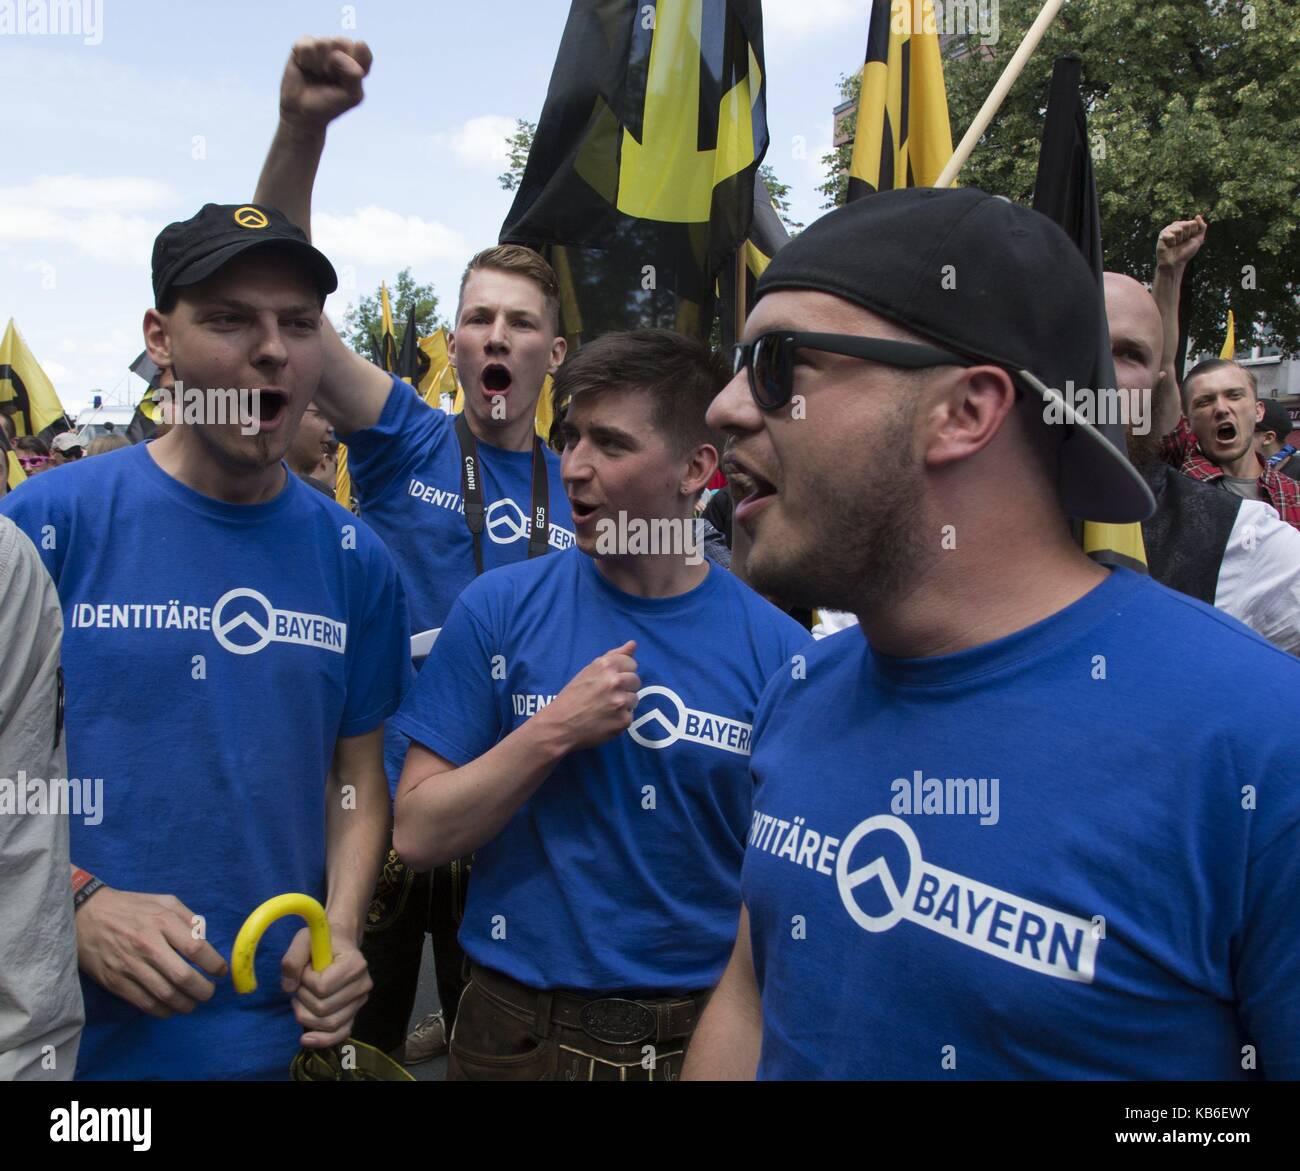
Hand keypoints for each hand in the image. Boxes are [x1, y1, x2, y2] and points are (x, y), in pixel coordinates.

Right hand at [76, 887, 227, 1017]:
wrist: (84, 914)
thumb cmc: (130, 907)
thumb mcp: (163, 901)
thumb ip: (188, 919)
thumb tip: (206, 942)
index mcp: (162, 920)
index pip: (196, 948)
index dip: (214, 963)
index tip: (221, 971)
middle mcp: (146, 943)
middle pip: (182, 976)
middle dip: (203, 990)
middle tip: (209, 993)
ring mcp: (128, 964)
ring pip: (164, 994)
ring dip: (184, 1004)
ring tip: (193, 1003)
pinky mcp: (114, 980)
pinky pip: (143, 1002)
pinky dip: (161, 1010)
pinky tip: (170, 1008)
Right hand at [279, 37, 372, 131]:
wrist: (303, 113)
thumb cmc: (330, 105)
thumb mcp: (350, 97)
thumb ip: (354, 77)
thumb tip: (338, 55)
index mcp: (356, 61)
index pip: (362, 49)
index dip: (355, 62)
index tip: (350, 77)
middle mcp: (340, 49)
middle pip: (341, 42)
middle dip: (334, 65)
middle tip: (329, 78)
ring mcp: (321, 45)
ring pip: (323, 43)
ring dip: (319, 65)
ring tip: (317, 75)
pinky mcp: (303, 45)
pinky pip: (307, 46)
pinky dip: (306, 61)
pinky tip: (305, 68)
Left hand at [280, 925, 371, 1047]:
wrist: (339, 943)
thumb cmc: (322, 940)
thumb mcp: (303, 939)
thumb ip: (293, 959)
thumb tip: (289, 988)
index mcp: (355, 964)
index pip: (322, 987)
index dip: (304, 981)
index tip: (305, 968)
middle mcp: (362, 984)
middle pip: (323, 1009)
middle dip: (302, 998)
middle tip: (301, 983)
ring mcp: (360, 1001)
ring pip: (329, 1024)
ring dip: (306, 1014)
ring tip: (303, 998)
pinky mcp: (354, 1013)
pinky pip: (340, 1034)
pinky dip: (323, 1040)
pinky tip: (306, 1039)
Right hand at [538, 640, 640, 751]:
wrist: (560, 725)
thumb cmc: (573, 696)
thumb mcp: (589, 671)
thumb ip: (613, 656)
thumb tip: (633, 644)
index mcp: (606, 666)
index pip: (631, 663)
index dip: (621, 672)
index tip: (610, 681)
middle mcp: (615, 681)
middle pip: (636, 681)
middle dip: (625, 688)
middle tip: (607, 696)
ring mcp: (621, 702)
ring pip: (634, 699)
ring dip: (624, 704)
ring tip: (605, 708)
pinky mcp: (624, 720)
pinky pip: (630, 716)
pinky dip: (620, 719)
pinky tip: (606, 720)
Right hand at [1156, 216, 1206, 269]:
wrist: (1176, 263)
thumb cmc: (1186, 252)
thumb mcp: (1198, 239)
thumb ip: (1202, 227)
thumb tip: (1197, 216)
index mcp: (1183, 225)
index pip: (1193, 223)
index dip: (1193, 233)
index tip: (1188, 240)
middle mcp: (1175, 226)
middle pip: (1187, 225)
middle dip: (1187, 236)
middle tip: (1181, 243)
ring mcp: (1168, 230)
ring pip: (1179, 229)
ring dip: (1179, 240)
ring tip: (1175, 245)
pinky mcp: (1162, 236)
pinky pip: (1172, 236)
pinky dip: (1172, 243)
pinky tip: (1169, 246)